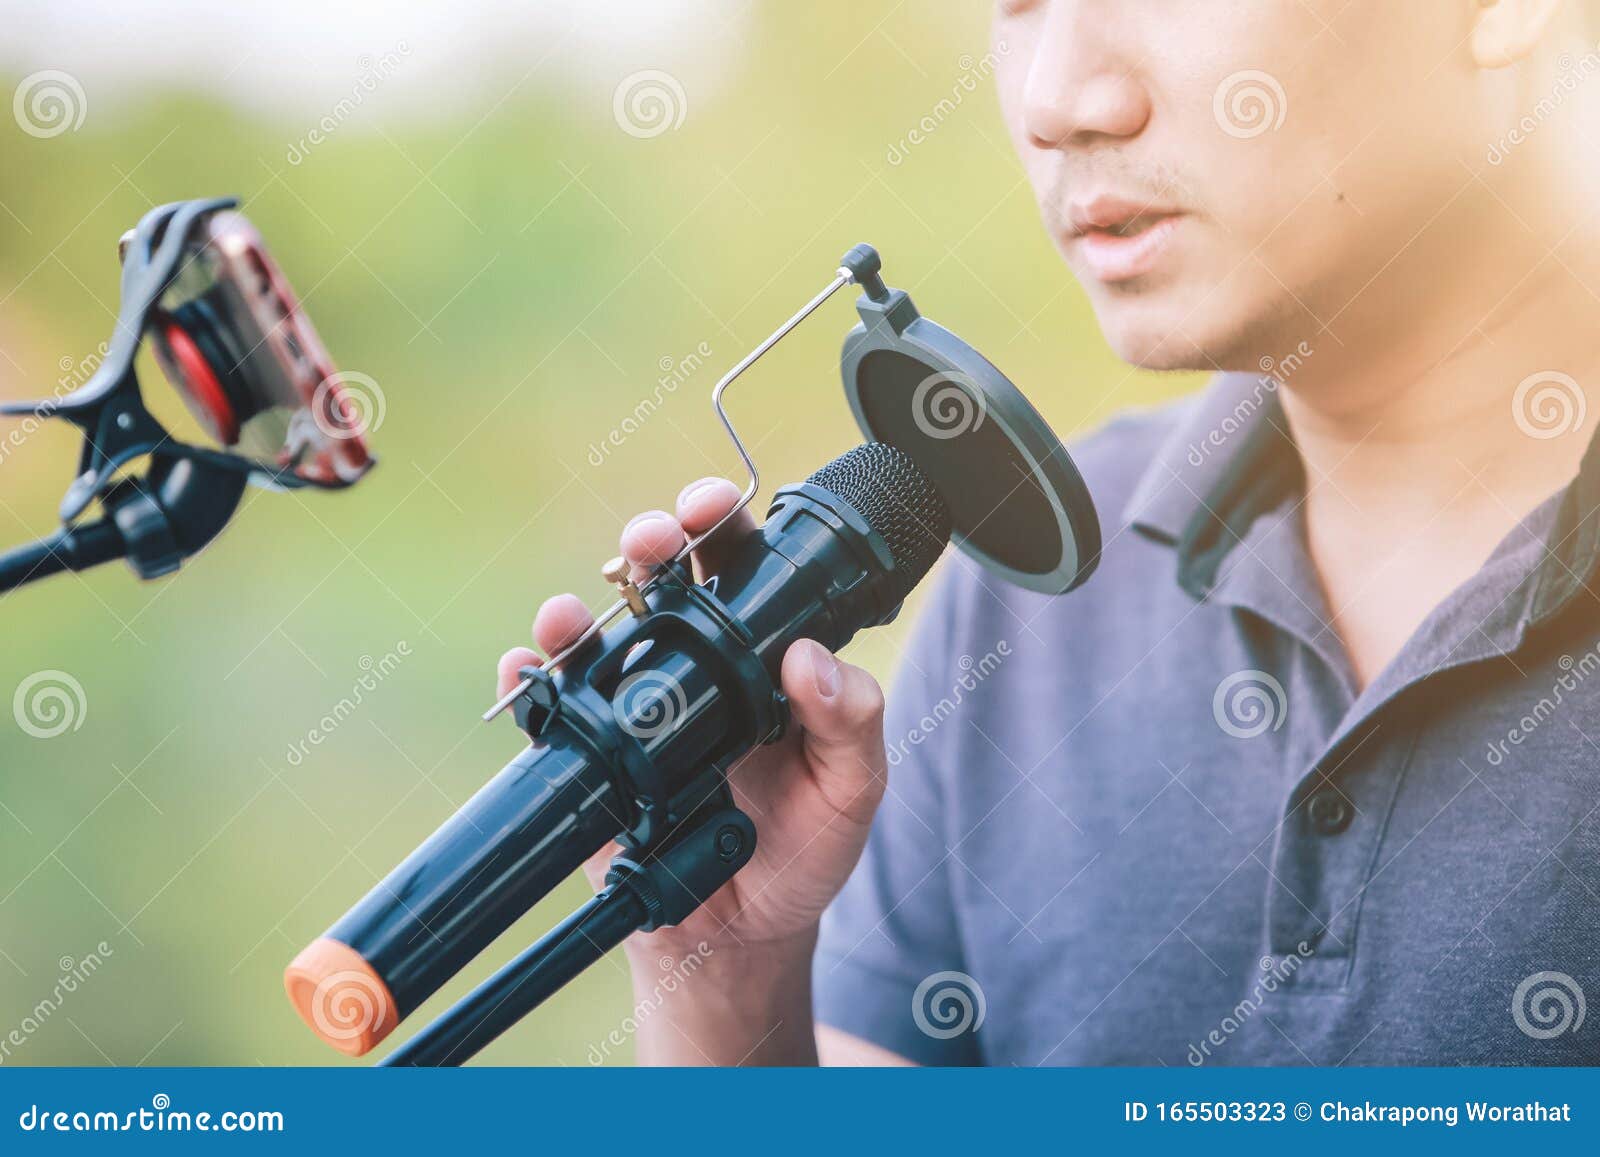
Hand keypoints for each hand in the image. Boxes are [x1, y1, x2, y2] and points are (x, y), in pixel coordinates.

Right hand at [495, 476, 889, 961]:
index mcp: (761, 658)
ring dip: (575, 610)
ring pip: (595, 633)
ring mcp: (634, 706)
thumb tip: (808, 660)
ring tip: (570, 615)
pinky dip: (528, 682)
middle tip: (651, 543)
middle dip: (649, 543)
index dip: (724, 525)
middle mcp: (693, 667)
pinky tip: (527, 672)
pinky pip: (548, 707)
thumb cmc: (804, 852)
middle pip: (660, 578)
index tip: (712, 510)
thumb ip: (851, 724)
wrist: (742, 936)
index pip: (741, 568)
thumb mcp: (852, 791)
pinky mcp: (589, 753)